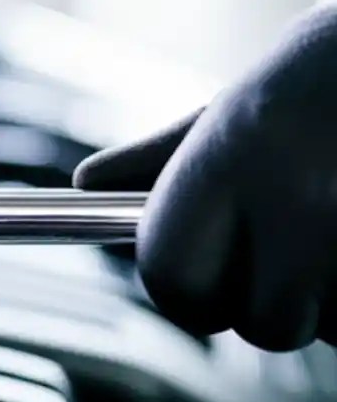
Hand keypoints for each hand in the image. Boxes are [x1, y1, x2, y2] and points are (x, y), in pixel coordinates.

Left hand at [75, 6, 336, 350]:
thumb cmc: (326, 75)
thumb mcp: (240, 105)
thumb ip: (165, 159)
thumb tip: (89, 182)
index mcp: (230, 159)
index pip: (171, 276)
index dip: (189, 292)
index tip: (208, 285)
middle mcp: (295, 200)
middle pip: (264, 323)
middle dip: (281, 303)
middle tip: (302, 244)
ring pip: (331, 327)